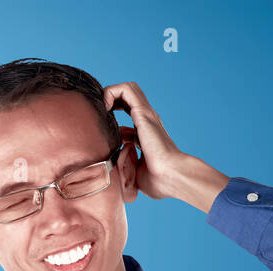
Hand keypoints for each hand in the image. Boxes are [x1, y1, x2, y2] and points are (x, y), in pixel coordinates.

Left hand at [102, 82, 192, 200]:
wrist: (171, 177)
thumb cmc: (157, 180)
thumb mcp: (134, 170)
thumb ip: (124, 161)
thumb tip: (113, 159)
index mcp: (145, 132)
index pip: (128, 112)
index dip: (112, 114)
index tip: (101, 127)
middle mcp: (146, 120)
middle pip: (128, 96)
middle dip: (111, 98)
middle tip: (101, 114)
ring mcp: (146, 115)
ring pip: (128, 88)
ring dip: (111, 92)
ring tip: (103, 109)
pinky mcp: (143, 114)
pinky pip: (126, 90)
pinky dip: (112, 92)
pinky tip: (106, 108)